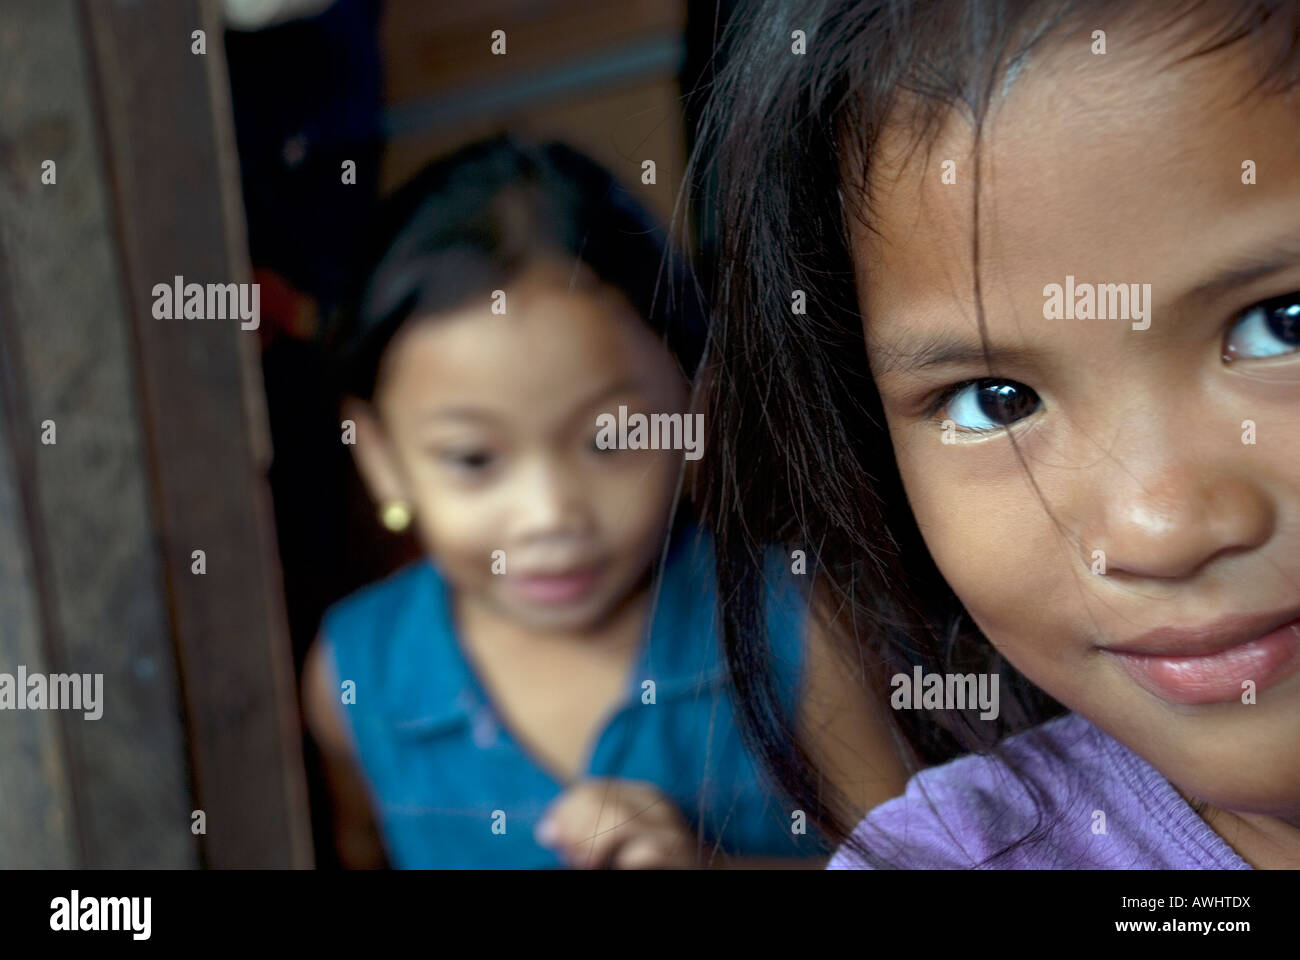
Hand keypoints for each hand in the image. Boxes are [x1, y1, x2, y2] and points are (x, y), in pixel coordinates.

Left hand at [535, 778, 700, 868]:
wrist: (713, 875)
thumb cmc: (658, 862)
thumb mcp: (623, 837)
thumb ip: (590, 828)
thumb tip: (547, 831)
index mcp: (642, 796)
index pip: (592, 789)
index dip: (564, 811)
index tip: (550, 835)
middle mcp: (658, 807)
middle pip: (602, 802)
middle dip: (575, 828)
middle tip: (567, 854)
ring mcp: (670, 832)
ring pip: (619, 822)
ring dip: (591, 846)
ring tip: (585, 864)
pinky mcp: (678, 857)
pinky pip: (643, 853)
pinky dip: (622, 861)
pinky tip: (615, 866)